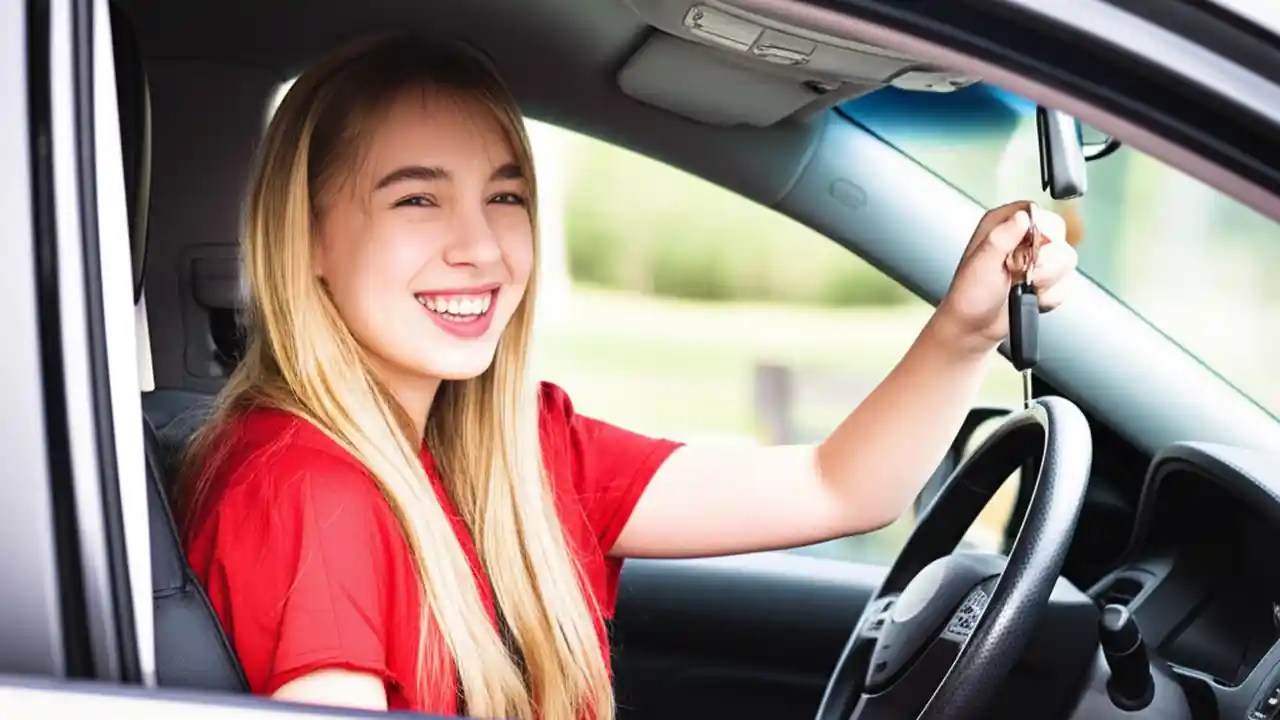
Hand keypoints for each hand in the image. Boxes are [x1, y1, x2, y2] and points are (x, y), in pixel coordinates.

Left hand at [935, 201, 1077, 353]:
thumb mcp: (982, 262)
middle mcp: (1020, 238)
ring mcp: (1036, 259)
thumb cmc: (969, 295)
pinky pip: (1066, 283)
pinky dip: (1050, 296)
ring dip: (1047, 279)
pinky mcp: (1047, 280)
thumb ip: (1002, 236)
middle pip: (1058, 233)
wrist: (974, 328)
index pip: (1037, 211)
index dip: (1039, 230)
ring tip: (1023, 286)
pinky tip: (1031, 298)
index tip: (1027, 249)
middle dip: (1045, 259)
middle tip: (1021, 272)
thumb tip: (1023, 216)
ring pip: (1067, 258)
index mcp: (1002, 225)